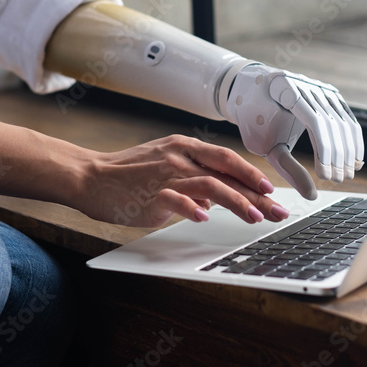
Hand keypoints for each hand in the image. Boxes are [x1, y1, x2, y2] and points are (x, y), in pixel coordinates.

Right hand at [79, 135, 290, 227]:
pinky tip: (204, 218)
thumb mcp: (165, 163)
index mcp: (184, 147)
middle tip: (277, 211)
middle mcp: (178, 157)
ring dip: (236, 202)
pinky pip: (175, 200)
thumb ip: (192, 175)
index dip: (252, 174)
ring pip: (210, 184)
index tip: (271, 190)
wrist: (90, 176)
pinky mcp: (149, 194)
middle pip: (226, 173)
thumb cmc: (128, 174)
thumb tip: (218, 195)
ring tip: (254, 218)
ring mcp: (165, 174)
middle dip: (256, 193)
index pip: (227, 159)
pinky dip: (191, 208)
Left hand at [226, 64, 363, 199]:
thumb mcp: (263, 144)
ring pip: (343, 121)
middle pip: (331, 122)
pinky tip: (354, 161)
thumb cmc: (254, 121)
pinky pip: (346, 118)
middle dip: (338, 155)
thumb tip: (312, 195)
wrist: (251, 93)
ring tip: (346, 175)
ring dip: (348, 151)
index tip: (324, 177)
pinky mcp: (330, 94)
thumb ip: (287, 167)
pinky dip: (351, 141)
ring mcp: (320, 87)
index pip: (314, 120)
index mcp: (285, 88)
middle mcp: (306, 83)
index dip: (323, 151)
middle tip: (338, 180)